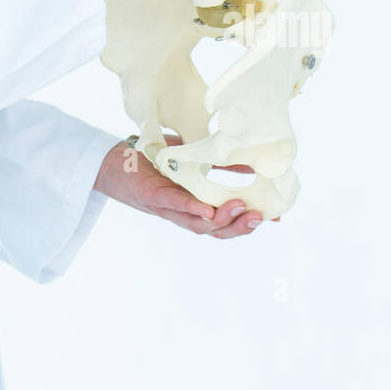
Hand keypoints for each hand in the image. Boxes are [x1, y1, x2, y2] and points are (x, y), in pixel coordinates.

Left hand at [94, 133, 280, 236]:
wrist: (113, 161)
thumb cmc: (153, 161)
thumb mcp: (192, 160)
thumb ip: (218, 165)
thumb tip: (252, 164)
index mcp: (196, 204)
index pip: (227, 219)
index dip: (250, 221)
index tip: (277, 215)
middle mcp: (184, 211)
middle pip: (216, 229)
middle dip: (239, 226)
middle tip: (260, 217)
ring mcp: (167, 207)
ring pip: (197, 224)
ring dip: (220, 220)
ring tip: (240, 211)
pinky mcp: (149, 197)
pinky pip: (172, 206)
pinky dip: (189, 209)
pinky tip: (205, 210)